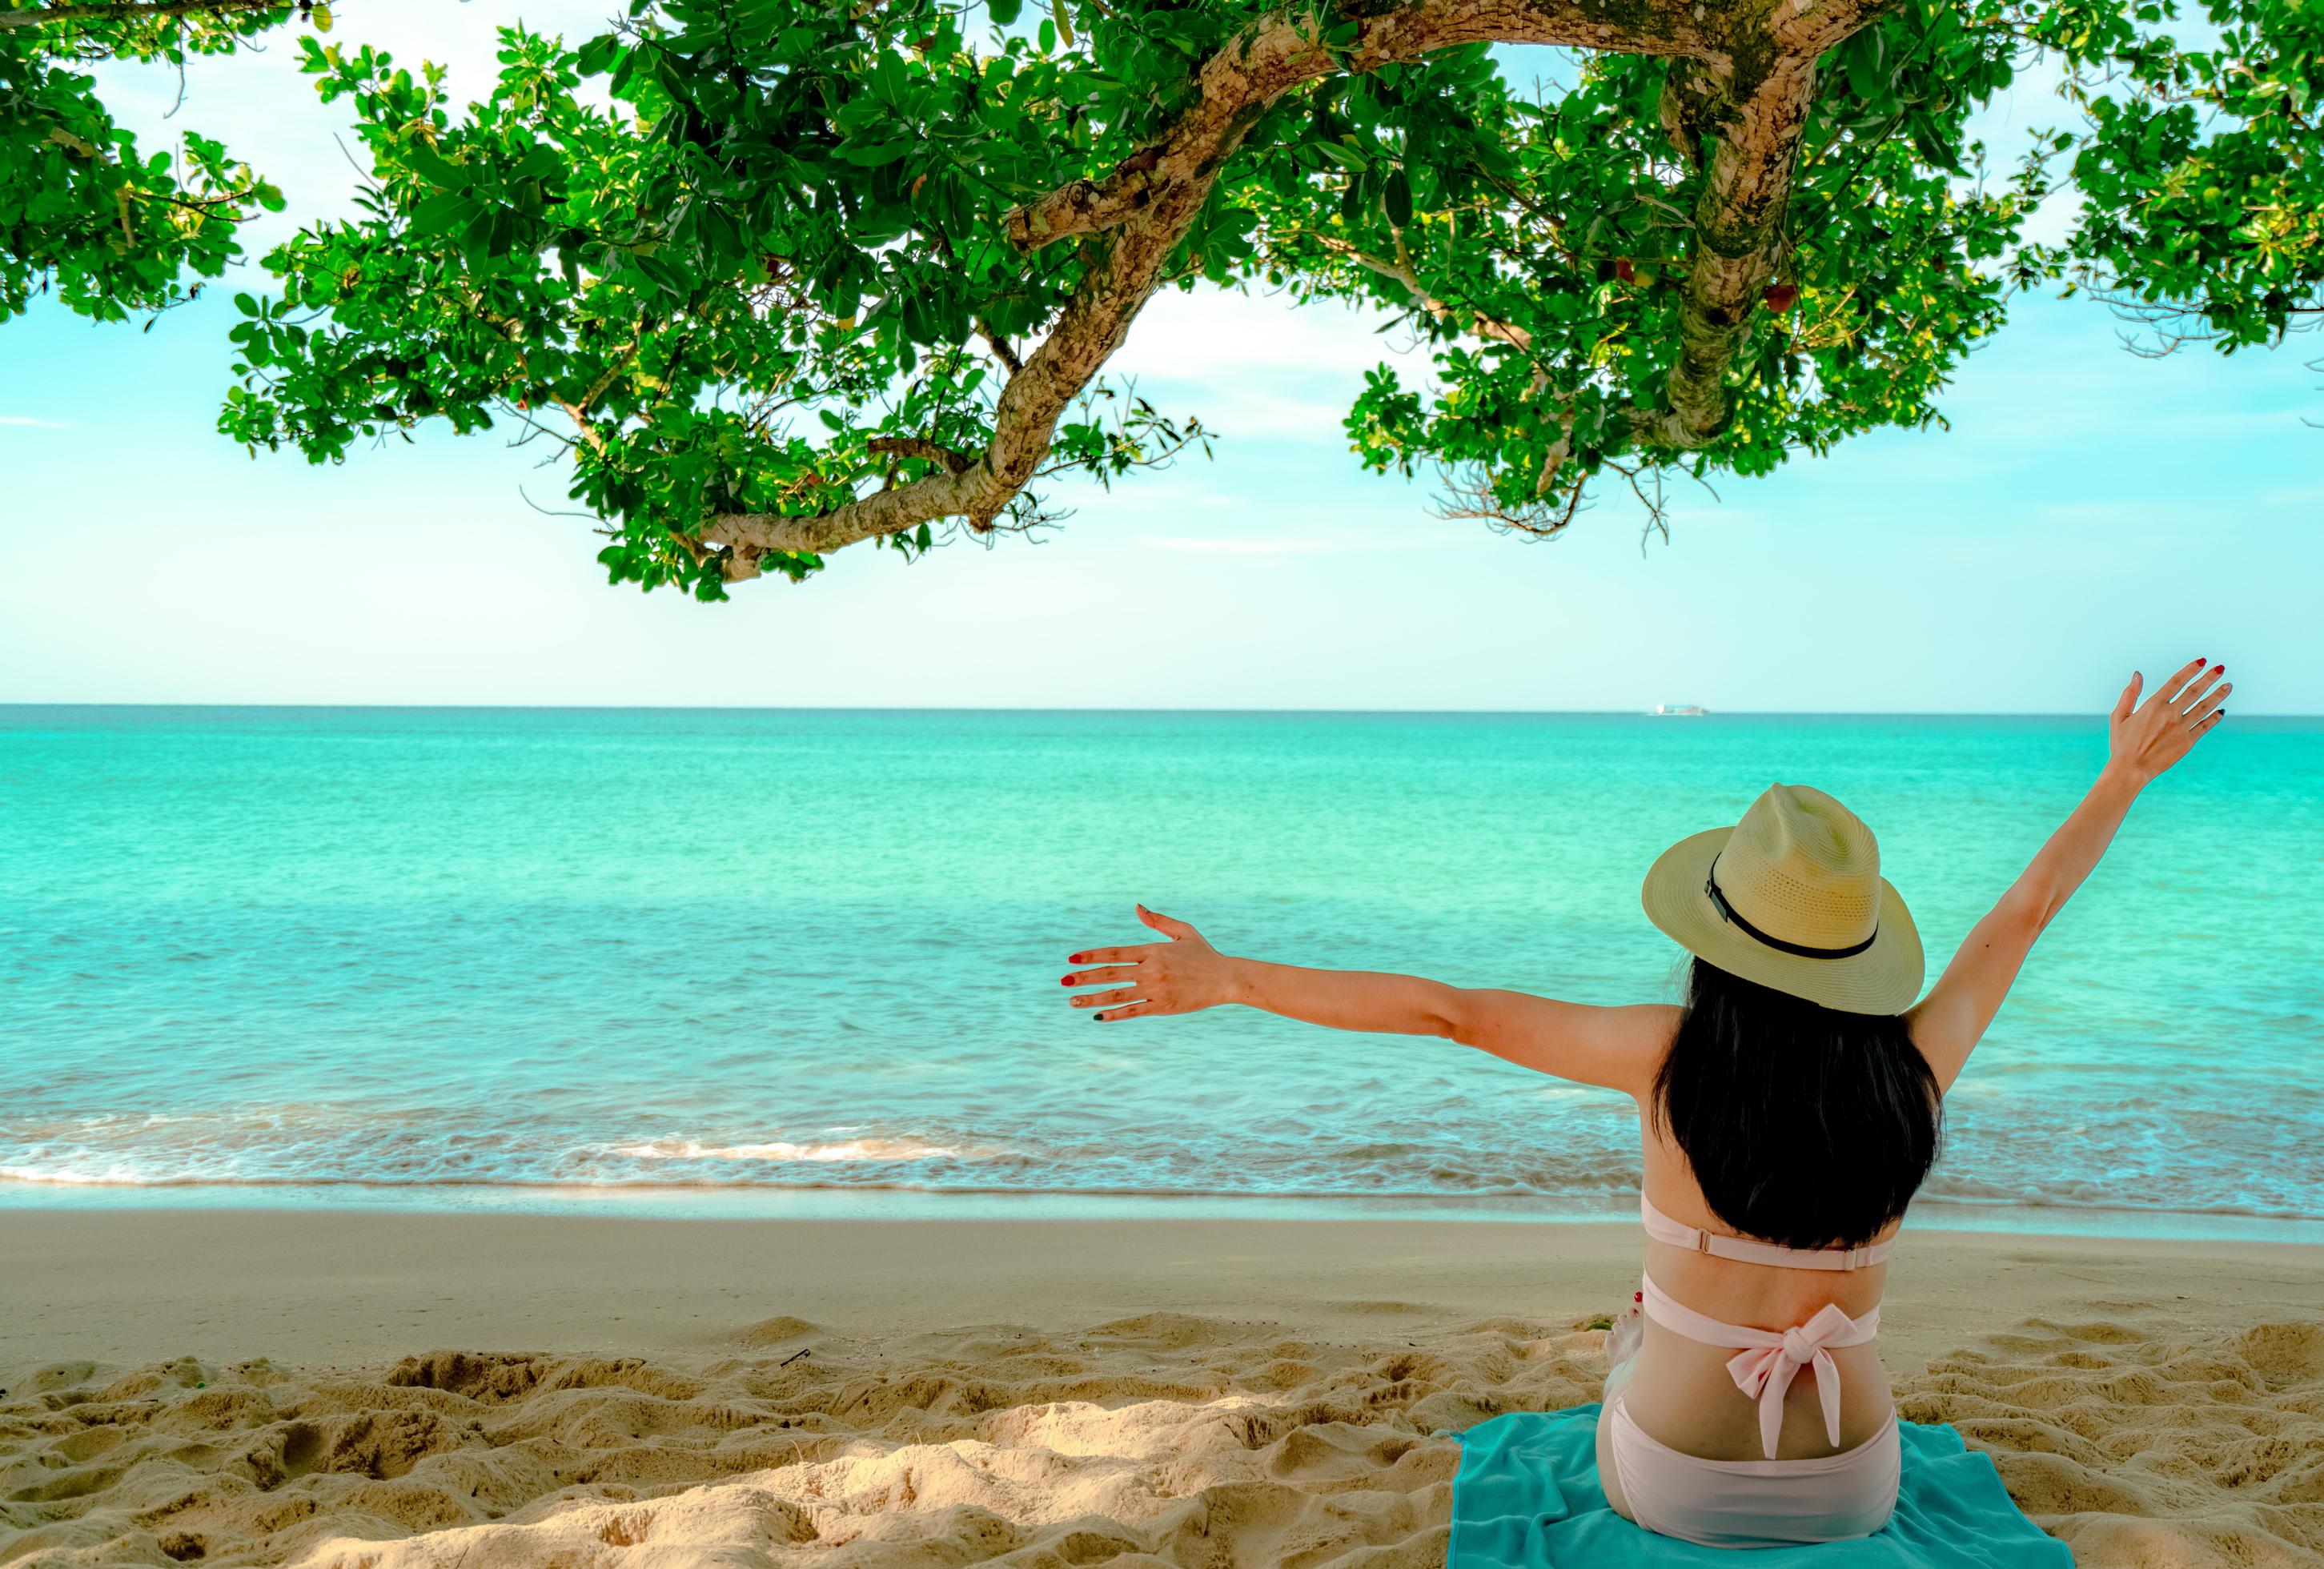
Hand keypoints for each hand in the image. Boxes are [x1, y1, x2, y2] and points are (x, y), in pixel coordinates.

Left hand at [1059, 904, 1235, 1021]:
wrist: (1225, 978)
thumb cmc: (1204, 954)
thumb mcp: (1183, 931)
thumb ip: (1158, 921)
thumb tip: (1137, 907)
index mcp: (1153, 951)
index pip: (1115, 953)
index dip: (1091, 955)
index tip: (1072, 958)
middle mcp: (1151, 970)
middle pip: (1110, 974)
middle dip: (1084, 978)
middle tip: (1063, 981)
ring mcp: (1155, 990)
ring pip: (1117, 995)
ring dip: (1092, 998)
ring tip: (1072, 1001)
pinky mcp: (1162, 1007)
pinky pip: (1133, 1012)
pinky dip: (1114, 1015)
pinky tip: (1097, 1016)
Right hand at [2107, 656, 2228, 785]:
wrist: (2131, 769)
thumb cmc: (2122, 743)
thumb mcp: (2119, 716)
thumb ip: (2129, 694)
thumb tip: (2137, 675)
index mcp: (2153, 706)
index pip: (2176, 682)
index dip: (2190, 670)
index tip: (2202, 662)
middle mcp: (2170, 714)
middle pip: (2194, 691)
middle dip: (2209, 678)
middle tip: (2221, 668)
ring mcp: (2181, 728)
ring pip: (2204, 707)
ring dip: (2217, 695)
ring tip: (2228, 686)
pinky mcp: (2188, 742)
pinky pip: (2205, 726)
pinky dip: (2214, 718)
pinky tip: (2221, 711)